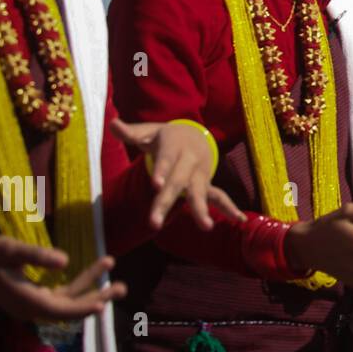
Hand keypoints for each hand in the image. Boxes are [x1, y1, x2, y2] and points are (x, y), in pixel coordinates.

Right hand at [0, 238, 126, 321]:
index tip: (102, 303)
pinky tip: (95, 274)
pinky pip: (62, 295)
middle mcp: (32, 307)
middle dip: (97, 299)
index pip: (60, 310)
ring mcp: (34, 303)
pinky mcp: (35, 296)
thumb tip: (65, 261)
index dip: (81, 308)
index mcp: (26, 300)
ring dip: (92, 291)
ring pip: (68, 301)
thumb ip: (37, 255)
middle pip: (70, 309)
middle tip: (123, 287)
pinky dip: (80, 286)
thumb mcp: (11, 249)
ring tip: (116, 281)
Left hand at [111, 118, 244, 229]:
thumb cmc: (165, 137)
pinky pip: (219, 197)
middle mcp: (190, 161)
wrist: (194, 135)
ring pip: (199, 193)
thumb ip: (131, 132)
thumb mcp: (149, 132)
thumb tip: (112, 124)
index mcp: (175, 146)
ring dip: (201, 210)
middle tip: (154, 223)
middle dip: (167, 202)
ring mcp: (200, 174)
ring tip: (206, 227)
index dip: (162, 171)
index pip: (167, 160)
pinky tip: (240, 218)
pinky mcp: (205, 184)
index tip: (156, 185)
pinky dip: (230, 207)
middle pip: (178, 183)